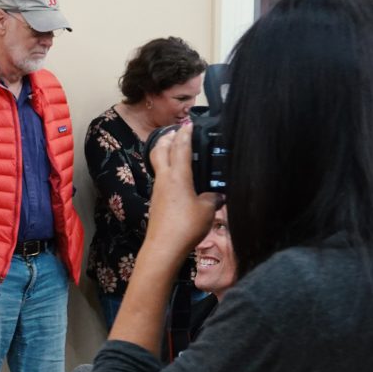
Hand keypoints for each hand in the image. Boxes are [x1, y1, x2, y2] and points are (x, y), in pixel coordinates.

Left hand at [146, 122, 222, 259]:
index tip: (189, 123)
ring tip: (176, 150)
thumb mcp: (207, 209)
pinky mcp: (156, 202)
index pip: (180, 147)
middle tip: (177, 132)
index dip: (185, 133)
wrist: (163, 248)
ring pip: (158, 164)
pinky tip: (177, 177)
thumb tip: (217, 194)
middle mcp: (164, 179)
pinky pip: (160, 178)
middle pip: (160, 150)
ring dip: (165, 153)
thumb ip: (213, 197)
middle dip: (168, 138)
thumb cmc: (186, 226)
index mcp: (177, 175)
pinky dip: (167, 170)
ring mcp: (157, 190)